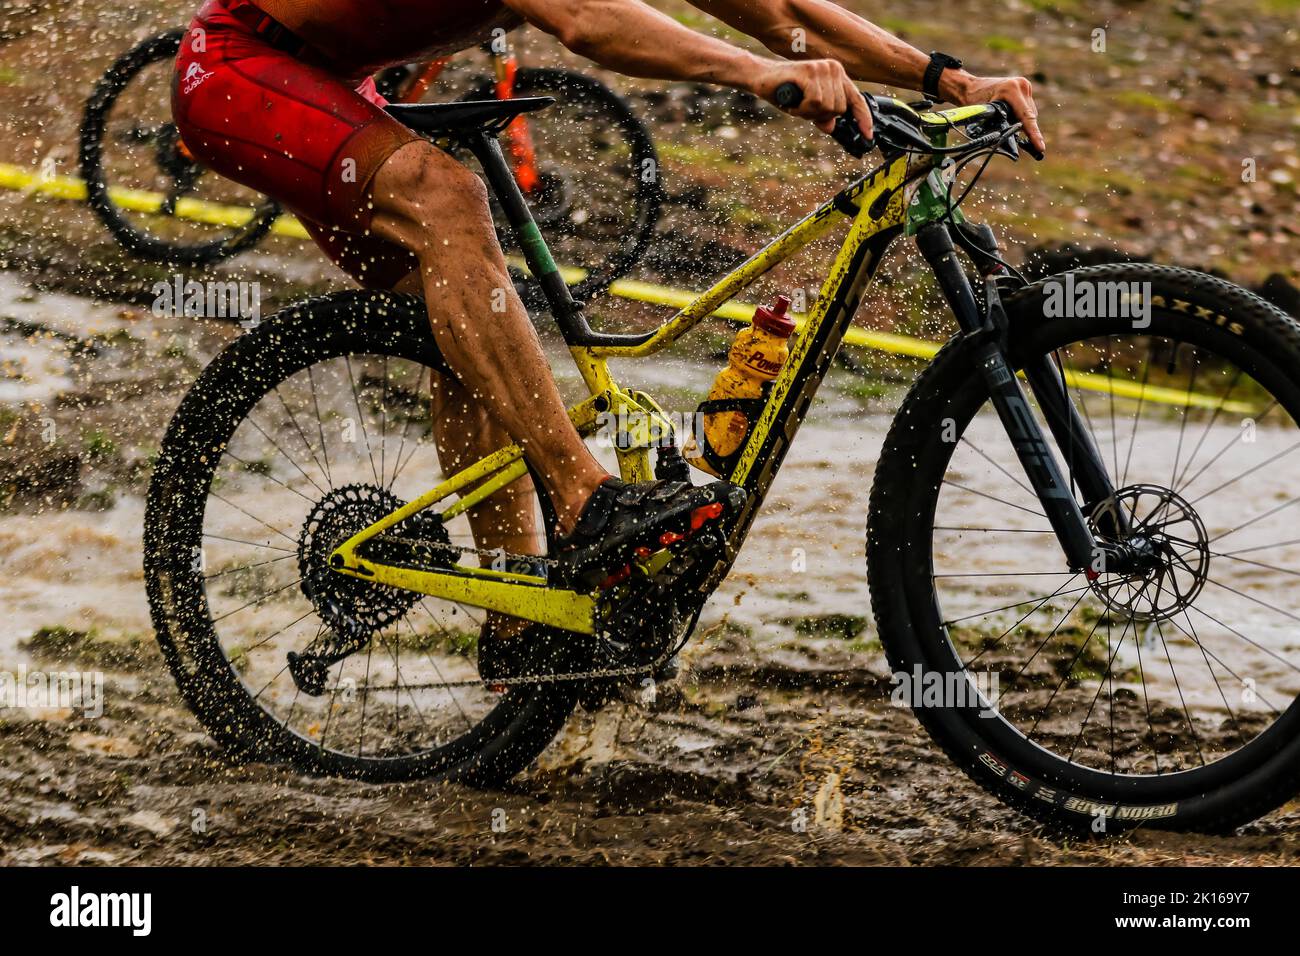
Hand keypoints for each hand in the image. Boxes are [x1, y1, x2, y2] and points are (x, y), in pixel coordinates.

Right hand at [752, 58, 872, 141]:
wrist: (761, 78)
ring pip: (827, 107)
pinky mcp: (810, 71)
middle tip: (803, 108)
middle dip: (820, 115)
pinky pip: (815, 102)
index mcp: (838, 75)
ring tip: (797, 102)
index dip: (863, 119)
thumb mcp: (807, 108)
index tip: (868, 136)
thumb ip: (822, 115)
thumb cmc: (784, 92)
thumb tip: (832, 126)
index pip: (856, 99)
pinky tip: (793, 101)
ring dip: (808, 112)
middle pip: (839, 109)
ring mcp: (823, 68)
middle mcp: (834, 68)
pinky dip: (802, 109)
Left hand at [944, 72, 1045, 156]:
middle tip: (1021, 142)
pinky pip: (1027, 108)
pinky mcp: (1024, 88)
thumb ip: (999, 125)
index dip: (1033, 134)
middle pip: (1030, 116)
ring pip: (1030, 112)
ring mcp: (1024, 85)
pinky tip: (1010, 119)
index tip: (1040, 147)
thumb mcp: (984, 115)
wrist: (969, 87)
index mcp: (1011, 90)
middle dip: (1026, 130)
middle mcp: (1021, 85)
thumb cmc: (973, 101)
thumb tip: (1011, 140)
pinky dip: (1020, 116)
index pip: (1026, 117)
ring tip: (1008, 126)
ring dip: (1022, 122)